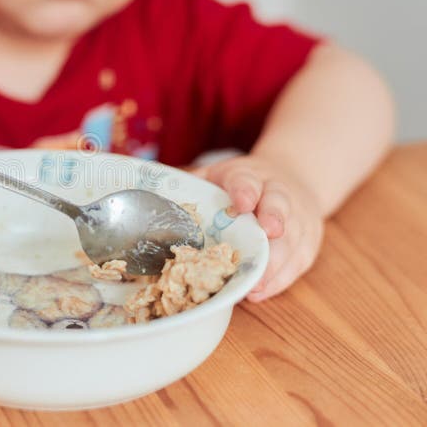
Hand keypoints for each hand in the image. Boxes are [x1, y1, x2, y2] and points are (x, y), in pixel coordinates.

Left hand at [194, 154, 324, 300]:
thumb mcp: (218, 175)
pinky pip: (299, 260)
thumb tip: (155, 196)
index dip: (245, 190)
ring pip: (293, 238)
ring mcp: (299, 216)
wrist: (294, 178)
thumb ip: (193, 186)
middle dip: (274, 219)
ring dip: (276, 262)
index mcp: (250, 175)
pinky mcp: (310, 240)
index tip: (240, 203)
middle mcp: (279, 192)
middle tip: (268, 235)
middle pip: (279, 205)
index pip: (247, 179)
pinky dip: (281, 278)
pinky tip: (262, 291)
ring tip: (255, 284)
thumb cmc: (243, 184)